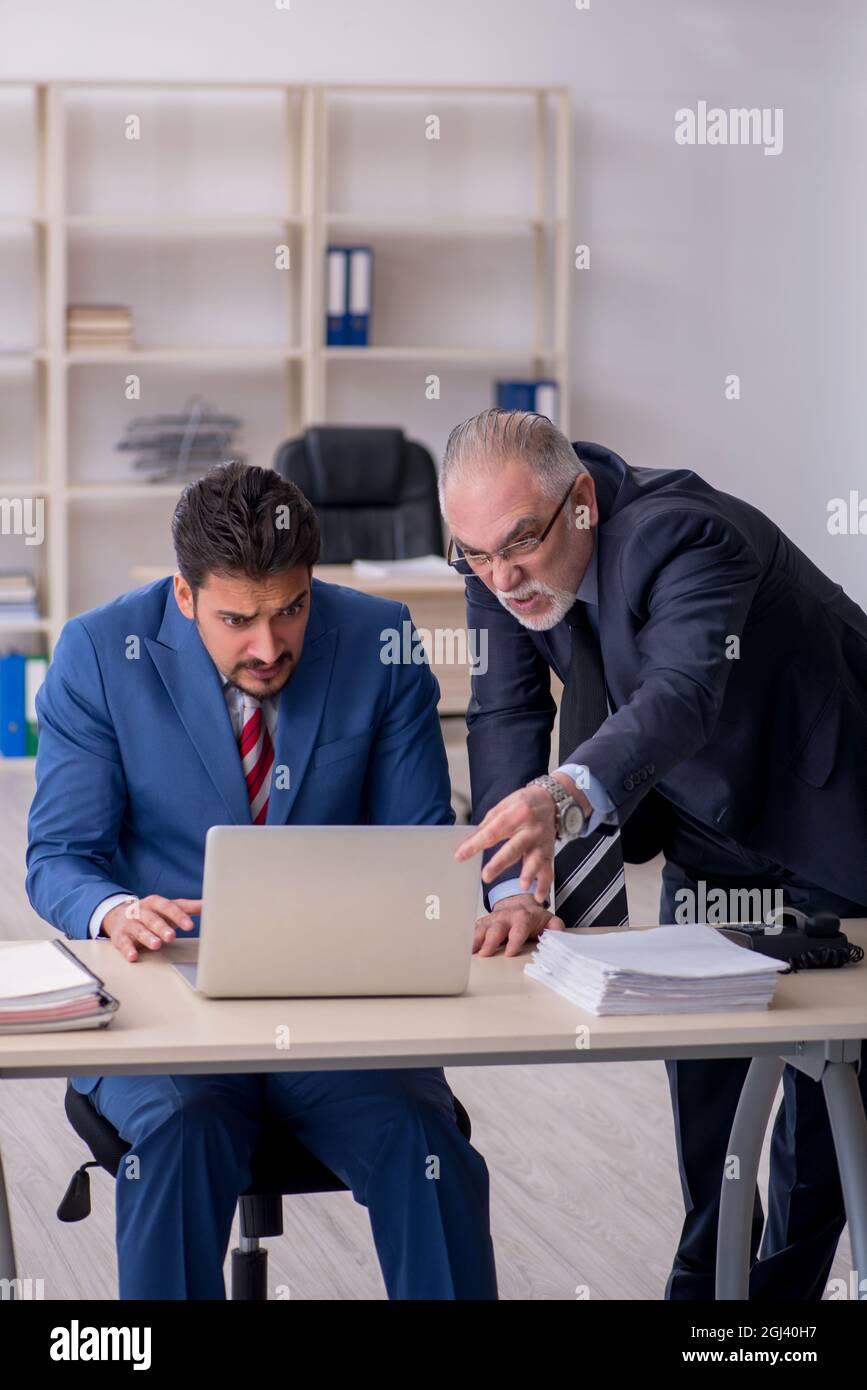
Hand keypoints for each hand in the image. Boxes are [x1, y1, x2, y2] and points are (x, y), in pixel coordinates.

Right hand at [102, 896, 201, 961]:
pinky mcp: (119, 936)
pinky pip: (123, 943)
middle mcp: (141, 911)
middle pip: (152, 918)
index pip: (168, 907)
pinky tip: (133, 956)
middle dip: (161, 927)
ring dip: (147, 937)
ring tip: (156, 945)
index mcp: (155, 903)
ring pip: (138, 929)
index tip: (190, 926)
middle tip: (172, 936)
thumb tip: (209, 904)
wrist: (119, 915)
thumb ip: (188, 907)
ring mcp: (130, 924)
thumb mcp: (168, 908)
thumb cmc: (151, 913)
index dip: (179, 916)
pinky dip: (127, 950)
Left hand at [456, 774, 589, 905]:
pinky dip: (545, 884)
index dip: (475, 844)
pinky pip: (548, 870)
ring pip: (535, 859)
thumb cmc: (523, 803)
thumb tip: (466, 843)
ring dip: (529, 873)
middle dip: (499, 863)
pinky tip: (538, 896)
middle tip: (486, 876)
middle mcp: (530, 828)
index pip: (492, 832)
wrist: (551, 800)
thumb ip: (486, 826)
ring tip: (522, 885)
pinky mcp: (549, 852)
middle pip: (514, 848)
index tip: (460, 855)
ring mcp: (541, 841)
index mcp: (515, 814)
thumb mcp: (502, 807)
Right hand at [474, 894, 563, 956]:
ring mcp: (493, 919)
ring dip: (476, 939)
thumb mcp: (549, 921)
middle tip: (485, 954)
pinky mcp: (484, 923)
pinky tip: (463, 948)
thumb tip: (558, 935)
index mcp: (523, 917)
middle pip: (496, 928)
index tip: (509, 952)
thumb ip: (555, 928)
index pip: (518, 928)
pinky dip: (468, 937)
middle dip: (490, 941)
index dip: (514, 940)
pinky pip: (474, 929)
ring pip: (482, 928)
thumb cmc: (534, 918)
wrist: (520, 905)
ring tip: (470, 952)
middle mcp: (506, 917)